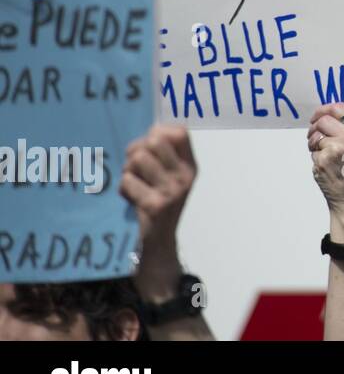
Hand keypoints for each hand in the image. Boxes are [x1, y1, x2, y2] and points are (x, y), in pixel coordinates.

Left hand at [120, 125, 196, 301]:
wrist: (159, 243)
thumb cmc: (158, 203)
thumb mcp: (169, 178)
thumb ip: (163, 155)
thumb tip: (151, 131)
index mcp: (191, 166)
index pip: (180, 132)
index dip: (159, 132)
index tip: (149, 143)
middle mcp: (185, 177)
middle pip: (153, 142)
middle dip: (136, 151)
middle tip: (134, 166)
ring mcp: (172, 191)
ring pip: (137, 160)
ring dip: (127, 171)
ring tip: (133, 183)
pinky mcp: (154, 205)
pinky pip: (127, 182)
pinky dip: (123, 190)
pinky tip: (131, 199)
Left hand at [308, 105, 343, 241]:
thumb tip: (331, 116)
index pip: (341, 108)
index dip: (325, 110)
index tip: (318, 115)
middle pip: (324, 120)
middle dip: (315, 127)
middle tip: (314, 137)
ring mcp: (337, 148)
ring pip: (316, 135)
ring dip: (314, 143)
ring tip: (323, 155)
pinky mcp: (324, 159)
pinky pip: (313, 151)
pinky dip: (315, 158)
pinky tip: (325, 168)